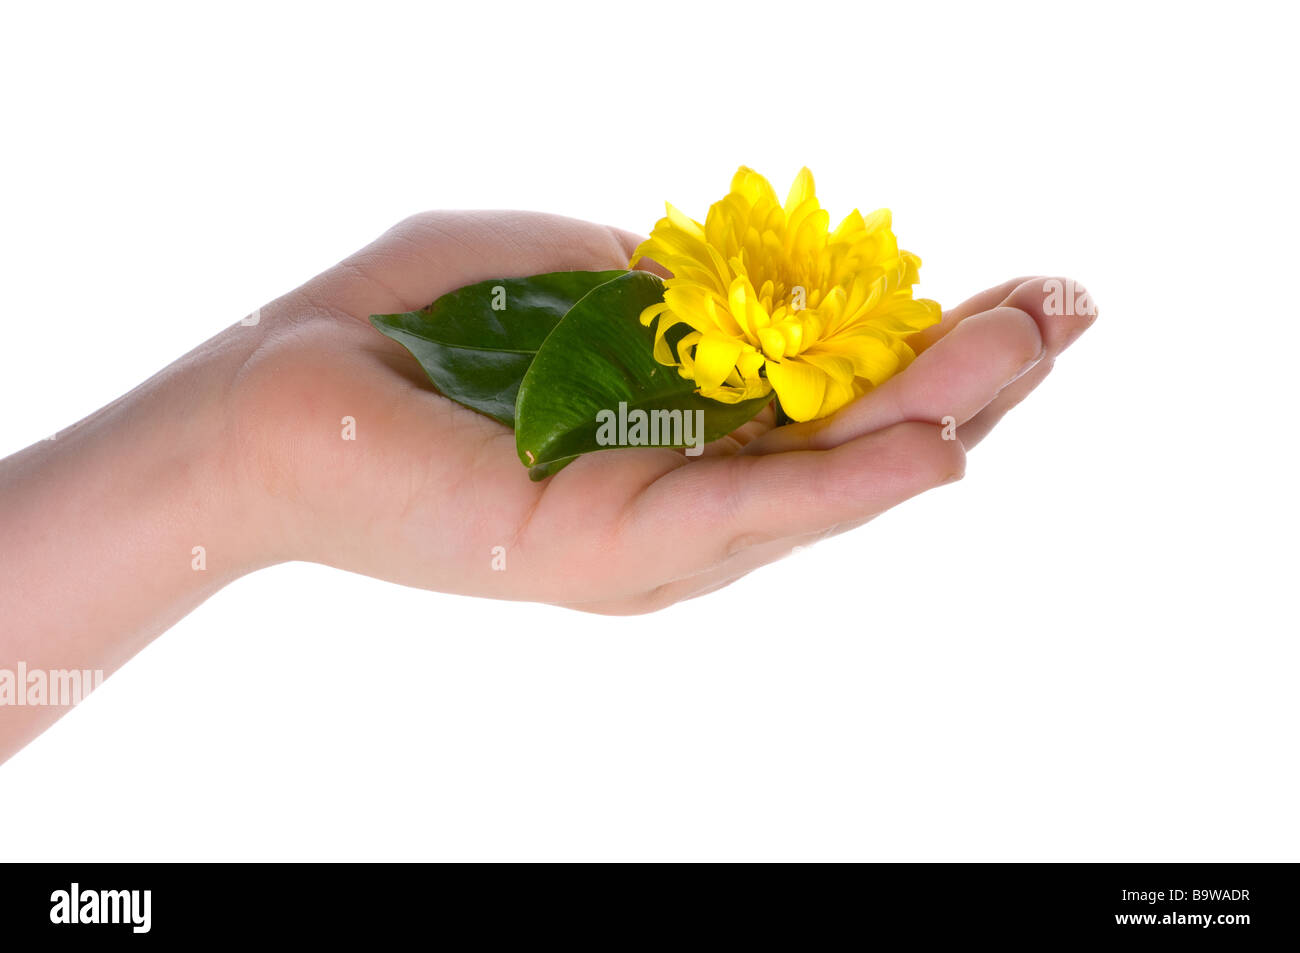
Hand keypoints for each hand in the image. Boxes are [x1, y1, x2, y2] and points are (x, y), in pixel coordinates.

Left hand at [230, 211, 1096, 613]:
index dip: (932, 350)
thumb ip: (669, 281)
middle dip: (969, 381)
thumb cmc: (413, 326)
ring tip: (1032, 349)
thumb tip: (756, 279)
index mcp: (687, 435)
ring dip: (936, 419)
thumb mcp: (569, 272)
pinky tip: (932, 454)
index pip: (837, 403)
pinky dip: (834, 494)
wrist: (278, 392)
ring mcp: (650, 541)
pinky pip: (735, 519)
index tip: (1022, 288)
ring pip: (818, 487)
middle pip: (853, 450)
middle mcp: (686, 501)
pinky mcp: (598, 555)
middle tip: (1070, 309)